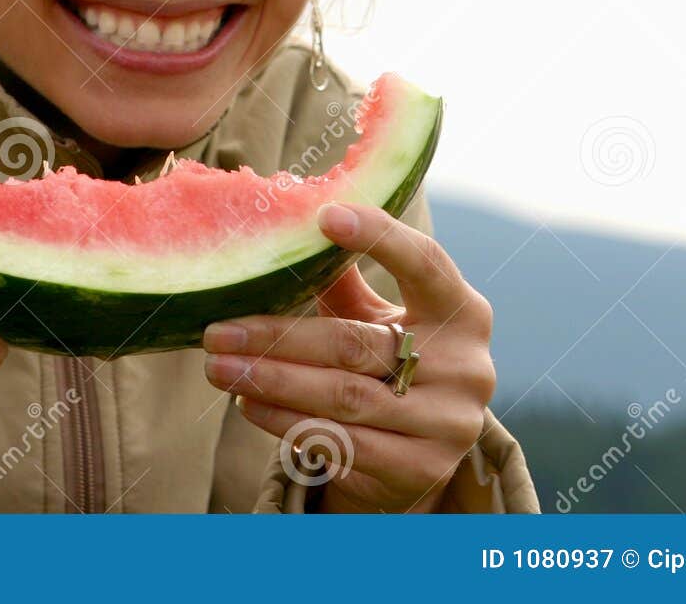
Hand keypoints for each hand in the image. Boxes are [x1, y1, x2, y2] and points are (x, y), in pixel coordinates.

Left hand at [202, 201, 495, 512]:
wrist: (420, 452)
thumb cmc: (389, 358)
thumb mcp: (379, 314)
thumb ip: (343, 276)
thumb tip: (284, 223)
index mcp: (463, 310)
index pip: (425, 263)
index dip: (379, 236)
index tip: (325, 215)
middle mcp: (467, 367)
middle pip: (356, 343)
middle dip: (278, 337)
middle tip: (218, 332)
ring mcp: (448, 422)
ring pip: (342, 397)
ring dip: (272, 382)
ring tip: (220, 369)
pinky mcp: (424, 469)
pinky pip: (342, 442)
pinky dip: (287, 422)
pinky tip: (250, 404)